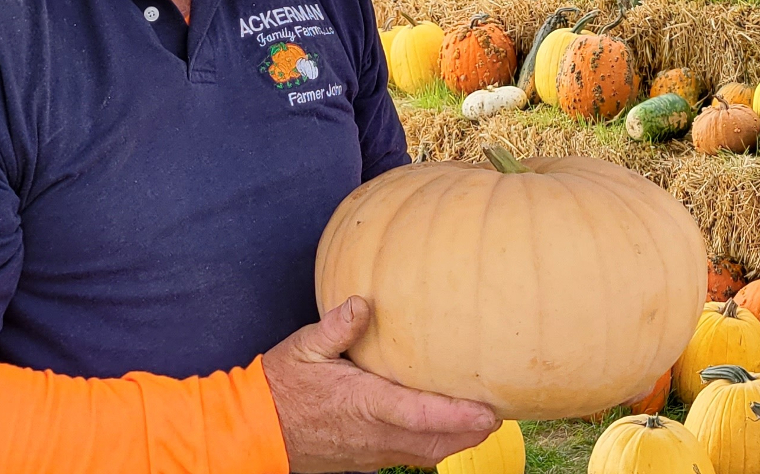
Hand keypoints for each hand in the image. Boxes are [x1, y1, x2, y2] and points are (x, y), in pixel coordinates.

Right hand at [263, 295, 500, 472]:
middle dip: (473, 430)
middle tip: (503, 407)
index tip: (489, 410)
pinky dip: (437, 444)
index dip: (458, 415)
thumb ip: (336, 326)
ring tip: (484, 416)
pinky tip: (446, 426)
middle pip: (437, 442)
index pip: (419, 416)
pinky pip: (412, 456)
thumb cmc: (280, 385)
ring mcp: (372, 452)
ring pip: (429, 453)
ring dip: (459, 438)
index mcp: (362, 404)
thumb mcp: (303, 346)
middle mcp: (373, 434)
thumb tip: (362, 302)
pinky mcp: (368, 458)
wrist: (256, 431)